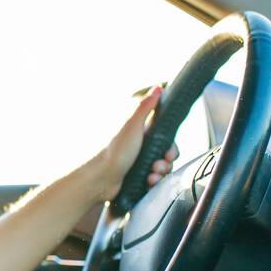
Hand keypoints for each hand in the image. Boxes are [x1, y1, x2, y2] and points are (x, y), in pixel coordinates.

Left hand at [91, 85, 180, 199]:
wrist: (100, 178)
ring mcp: (138, 163)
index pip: (165, 138)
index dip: (170, 145)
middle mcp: (140, 148)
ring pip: (161, 168)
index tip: (168, 151)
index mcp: (140, 133)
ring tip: (151, 175)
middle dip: (165, 161)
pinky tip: (148, 181)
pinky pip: (153, 181)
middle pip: (165, 154)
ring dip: (160, 172)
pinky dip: (153, 182)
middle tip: (158, 164)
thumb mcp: (132, 125)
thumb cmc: (114, 150)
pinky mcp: (137, 178)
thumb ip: (145, 107)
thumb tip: (157, 88)